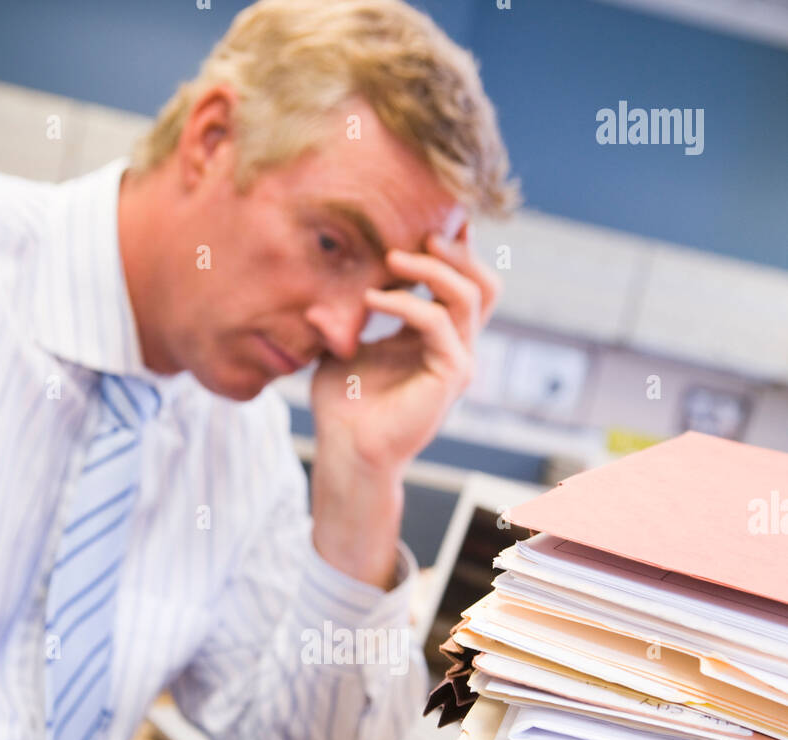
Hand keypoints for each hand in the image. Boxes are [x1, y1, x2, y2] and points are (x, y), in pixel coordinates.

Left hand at [310, 223, 500, 477]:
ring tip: (391, 257)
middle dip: (455, 250)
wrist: (346, 451)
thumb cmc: (343, 405)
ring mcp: (458, 362)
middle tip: (416, 231)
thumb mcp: (343, 342)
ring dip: (431, 269)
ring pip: (468, 296)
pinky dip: (406, 304)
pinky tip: (373, 298)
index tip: (418, 219)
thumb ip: (347, 308)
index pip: (462, 282)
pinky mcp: (450, 377)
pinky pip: (439, 324)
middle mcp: (456, 348)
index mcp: (436, 338)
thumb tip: (326, 271)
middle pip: (483, 283)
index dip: (450, 249)